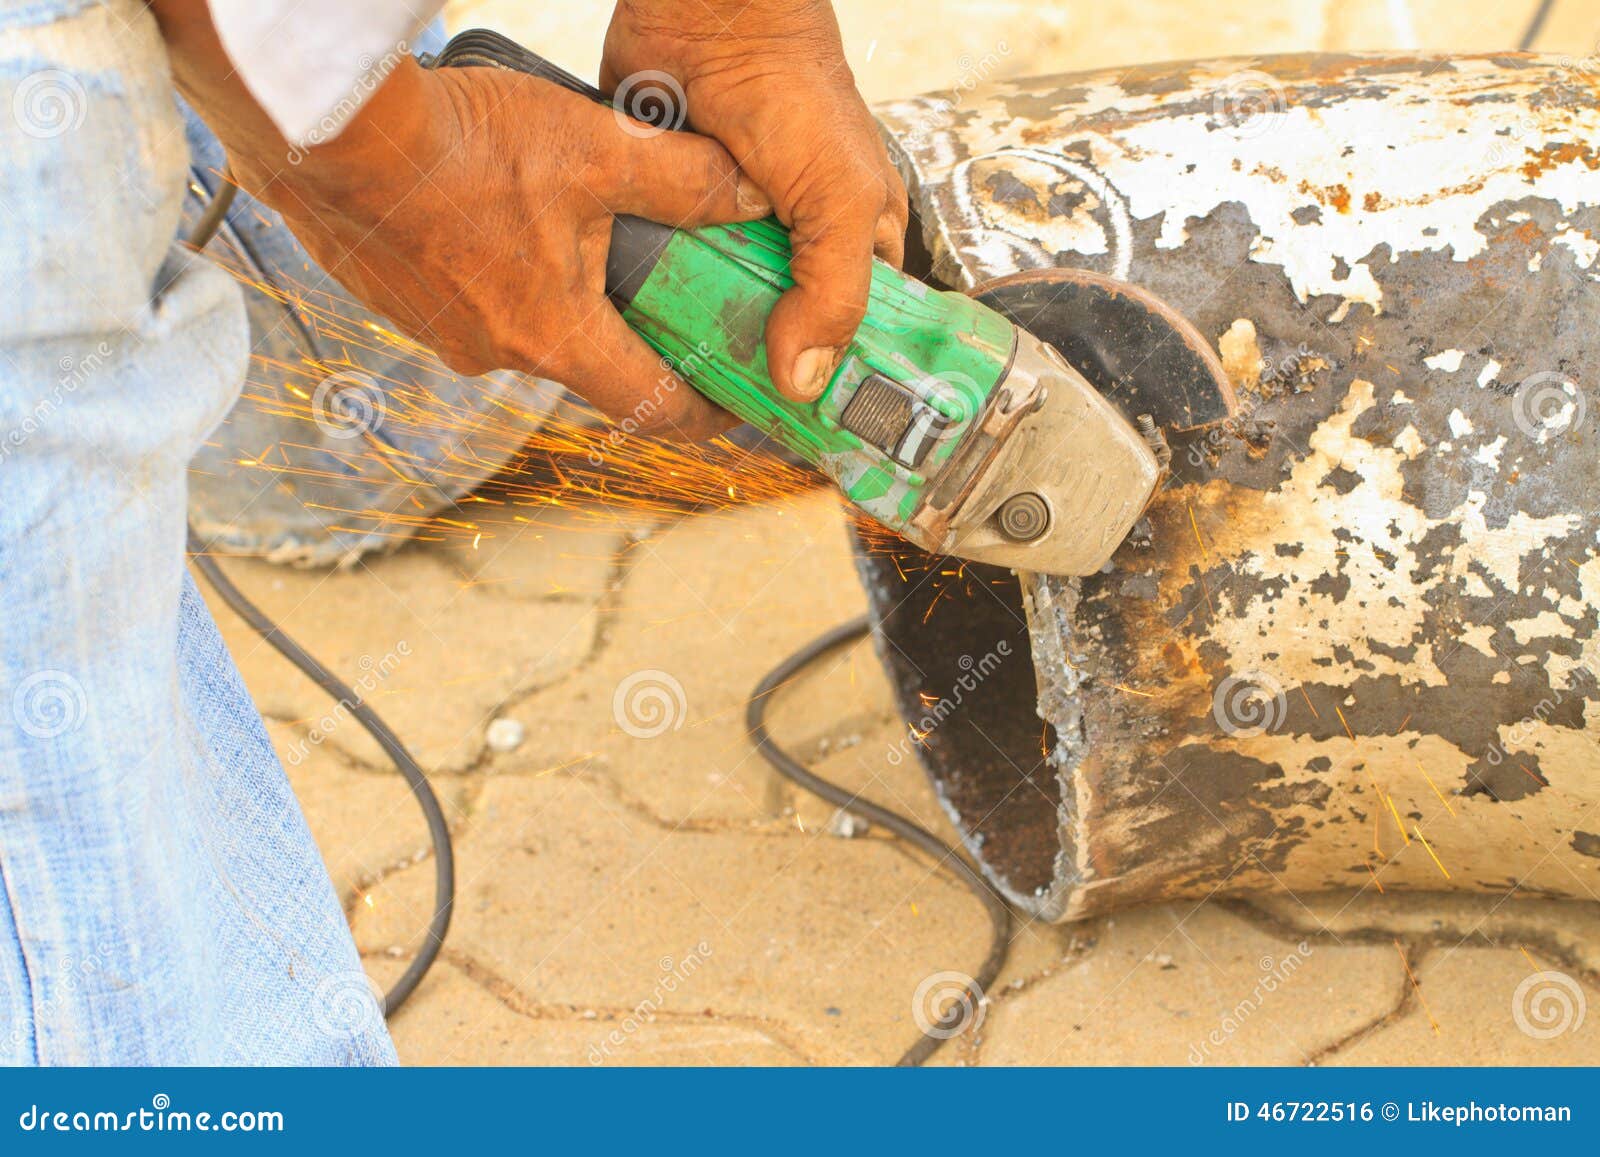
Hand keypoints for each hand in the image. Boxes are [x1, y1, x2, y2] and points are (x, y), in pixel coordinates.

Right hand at [238, 61, 774, 438]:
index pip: (650, 405)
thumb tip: (747, 197)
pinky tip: (494, 216)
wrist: (331, 134)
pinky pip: (467, 302)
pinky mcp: (400, 305)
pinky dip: (494, 272)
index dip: (700, 412)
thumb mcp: (595, 149)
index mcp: (557, 338)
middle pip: (587, 361)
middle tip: (660, 288)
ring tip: (565, 226)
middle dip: (625, 330)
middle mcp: (499, 355)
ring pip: (523, 327)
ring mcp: (442, 335)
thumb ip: (682, 178)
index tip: (729, 405)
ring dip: (552, 291)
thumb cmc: (462, 146)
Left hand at [602, 0, 908, 400]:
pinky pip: (663, 275)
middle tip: (733, 424)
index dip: (837, 380)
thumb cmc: (795, 93)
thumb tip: (802, 383)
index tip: (808, 431)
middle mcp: (791, 244)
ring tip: (677, 397)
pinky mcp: (671, 216)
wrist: (708, 17)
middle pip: (780, 332)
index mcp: (853, 242)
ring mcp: (728, 232)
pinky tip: (634, 345)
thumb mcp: (839, 200)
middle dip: (758, 373)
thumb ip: (831, 293)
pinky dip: (652, 303)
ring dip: (698, 343)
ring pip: (716, 309)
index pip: (856, 331)